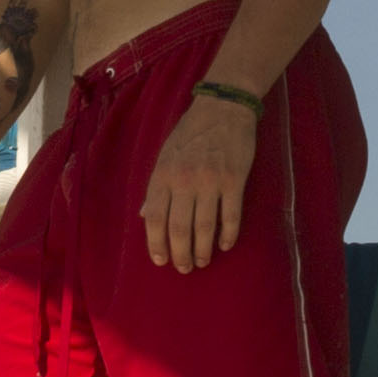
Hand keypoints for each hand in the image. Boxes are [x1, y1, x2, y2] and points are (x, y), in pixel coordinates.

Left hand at [141, 94, 256, 272]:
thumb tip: (144, 216)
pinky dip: (228, 235)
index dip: (155, 243)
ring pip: (204, 227)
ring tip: (203, 261)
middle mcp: (184, 180)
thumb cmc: (191, 132)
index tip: (160, 260)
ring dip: (203, 250)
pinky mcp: (234, 181)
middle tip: (184, 268)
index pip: (153, 217)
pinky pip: (231, 216)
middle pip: (179, 228)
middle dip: (180, 254)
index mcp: (163, 174)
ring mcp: (210, 181)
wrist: (223, 108)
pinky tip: (225, 245)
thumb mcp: (165, 155)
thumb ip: (155, 187)